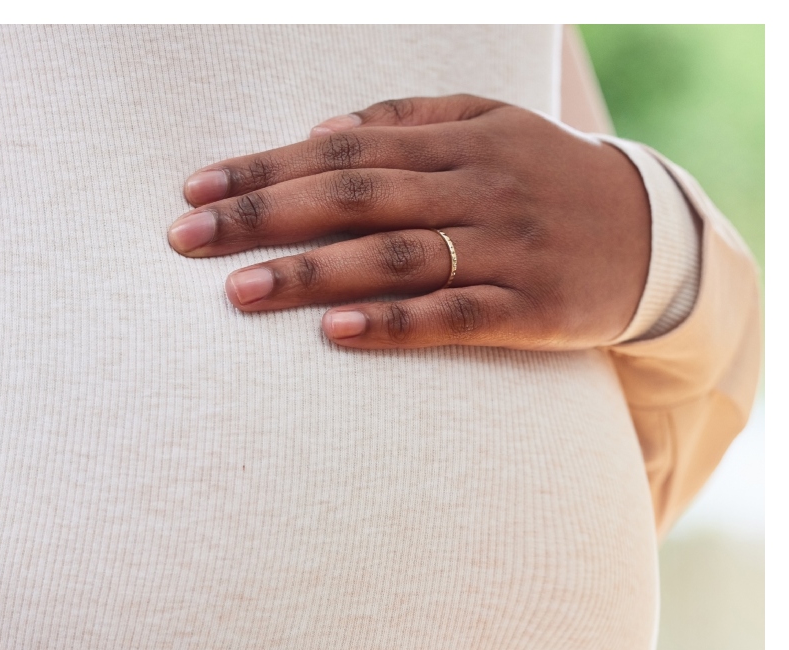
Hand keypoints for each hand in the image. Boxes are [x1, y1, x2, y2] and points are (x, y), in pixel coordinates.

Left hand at [168, 95, 652, 349]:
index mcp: (458, 142)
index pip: (341, 152)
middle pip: (355, 198)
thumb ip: (408, 121)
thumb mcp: (489, 127)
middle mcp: (477, 189)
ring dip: (311, 273)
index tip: (193, 189)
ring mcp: (504, 249)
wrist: (657, 239)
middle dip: (264, 216)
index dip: (264, 169)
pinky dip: (393, 325)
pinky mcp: (530, 309)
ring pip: (394, 258)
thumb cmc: (542, 180)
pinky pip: (454, 316)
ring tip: (237, 291)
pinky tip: (334, 335)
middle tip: (186, 237)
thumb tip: (319, 131)